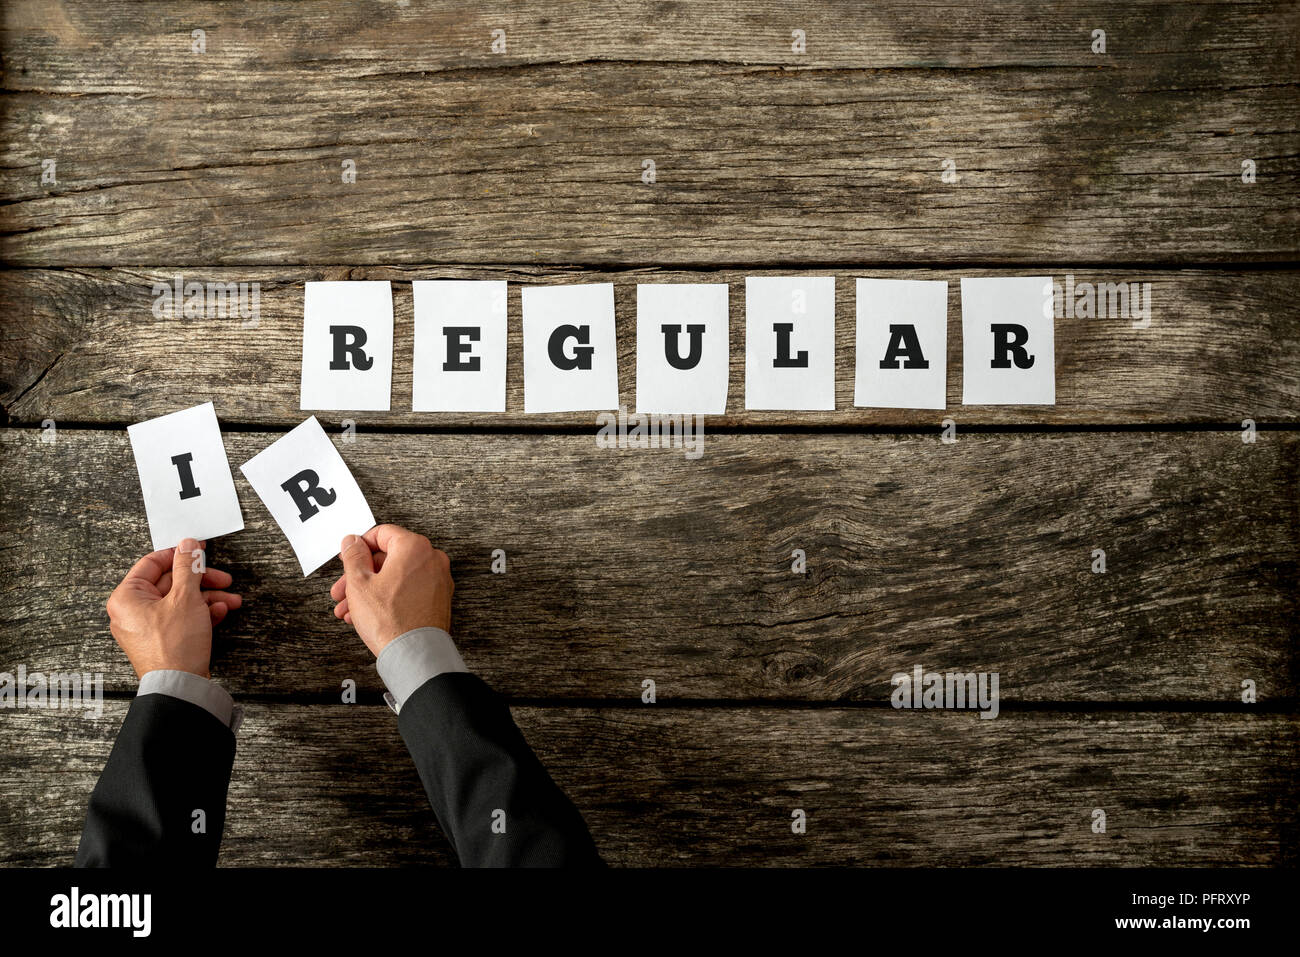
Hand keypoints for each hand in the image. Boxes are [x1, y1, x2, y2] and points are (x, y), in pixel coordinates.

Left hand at [105, 538, 242, 678]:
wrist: (180, 686)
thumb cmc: (174, 645)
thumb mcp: (185, 597)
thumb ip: (187, 567)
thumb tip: (187, 545)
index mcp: (127, 597)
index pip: (152, 563)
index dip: (180, 554)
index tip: (198, 550)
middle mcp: (131, 611)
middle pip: (171, 583)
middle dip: (202, 581)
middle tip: (222, 578)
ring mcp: (146, 627)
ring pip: (179, 602)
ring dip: (207, 598)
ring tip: (230, 600)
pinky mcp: (160, 640)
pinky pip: (180, 618)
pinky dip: (200, 614)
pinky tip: (219, 613)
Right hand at [330, 524, 452, 656]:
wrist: (413, 654)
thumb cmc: (391, 621)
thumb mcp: (360, 583)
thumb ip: (353, 556)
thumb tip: (352, 541)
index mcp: (414, 547)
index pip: (382, 533)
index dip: (359, 545)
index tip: (348, 556)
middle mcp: (432, 559)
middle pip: (388, 558)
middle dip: (360, 575)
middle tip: (343, 589)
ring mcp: (438, 580)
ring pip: (396, 577)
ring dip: (369, 590)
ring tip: (350, 608)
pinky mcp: (439, 599)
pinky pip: (408, 590)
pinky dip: (388, 597)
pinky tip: (367, 614)